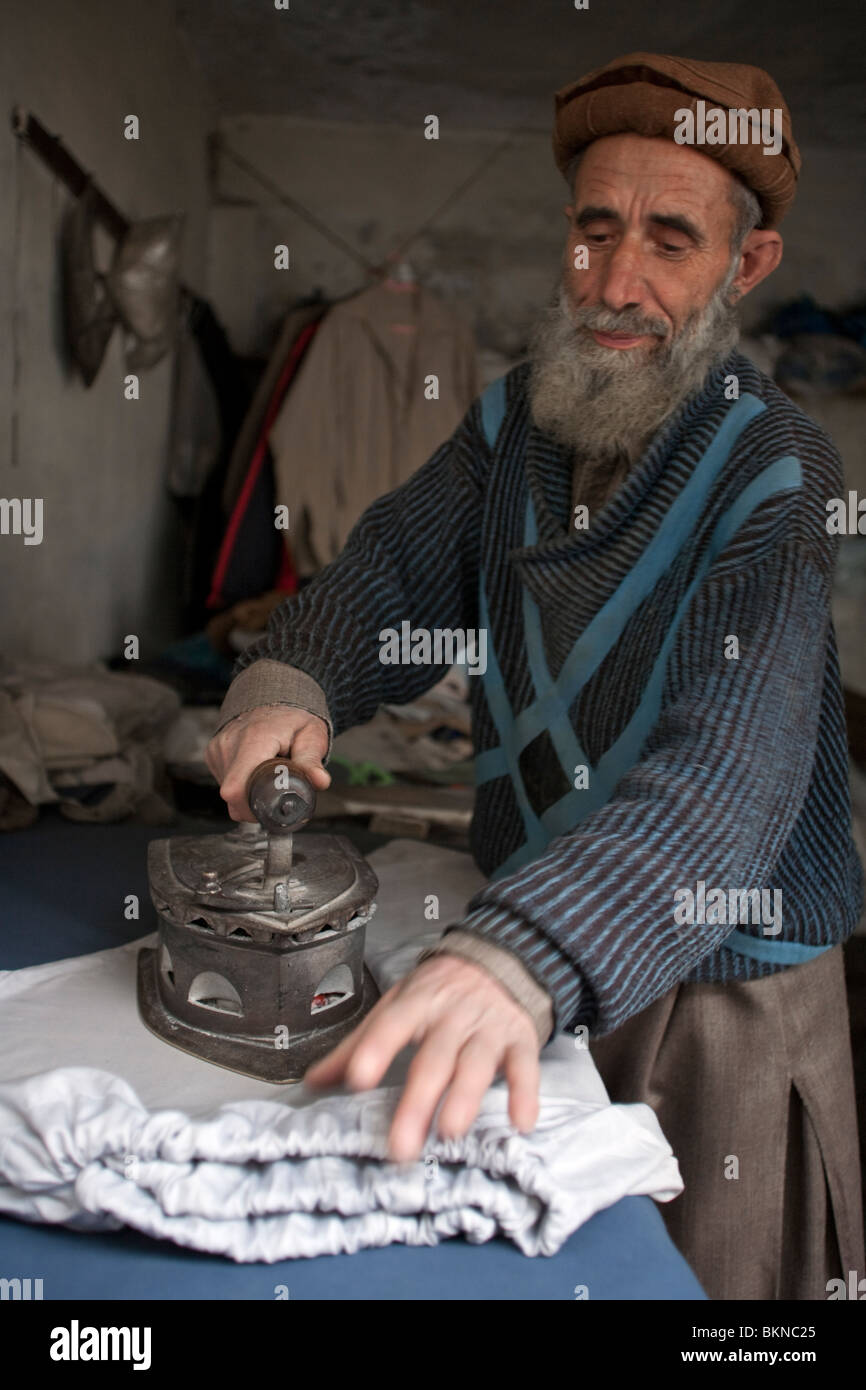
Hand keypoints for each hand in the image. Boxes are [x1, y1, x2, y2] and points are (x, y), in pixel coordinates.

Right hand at [205, 706, 330, 820]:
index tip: (271, 807)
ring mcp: (218, 749)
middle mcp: (230, 743)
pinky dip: (241, 784)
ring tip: (266, 775)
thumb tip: (320, 782)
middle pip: (232, 795)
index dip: (251, 806)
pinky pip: (224, 783)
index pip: (236, 787)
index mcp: (254, 739)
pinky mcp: (212, 754)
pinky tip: (254, 771)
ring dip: (248, 793)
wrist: (272, 700)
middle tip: (276, 792)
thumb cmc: (293, 719)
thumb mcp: (311, 736)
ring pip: (228, 793)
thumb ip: (312, 761)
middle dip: (255, 803)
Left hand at [305, 953, 540, 1160]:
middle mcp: (452, 1015)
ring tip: (449, 1131)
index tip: (357, 1079)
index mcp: (416, 1003)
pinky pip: (525, 1067)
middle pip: (434, 1058)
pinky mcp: (520, 1040)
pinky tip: (520, 1122)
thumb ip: (359, 1045)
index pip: (391, 1025)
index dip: (375, 1050)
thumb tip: (313, 1082)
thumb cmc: (438, 994)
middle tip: (401, 1145)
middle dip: (417, 1101)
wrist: (499, 960)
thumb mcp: (396, 1007)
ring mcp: (488, 1027)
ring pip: (476, 1064)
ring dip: (465, 1097)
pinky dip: (524, 1094)